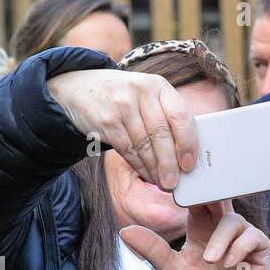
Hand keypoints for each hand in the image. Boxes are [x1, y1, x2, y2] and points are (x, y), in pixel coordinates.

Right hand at [47, 68, 195, 190]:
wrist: (79, 88)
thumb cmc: (125, 98)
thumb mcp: (148, 97)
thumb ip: (167, 117)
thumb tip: (188, 156)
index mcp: (159, 85)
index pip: (181, 115)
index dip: (187, 142)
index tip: (189, 164)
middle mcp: (141, 91)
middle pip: (161, 134)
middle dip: (170, 164)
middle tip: (175, 183)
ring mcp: (121, 105)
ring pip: (144, 145)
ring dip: (155, 169)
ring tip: (163, 183)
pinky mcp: (105, 120)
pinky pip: (128, 150)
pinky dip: (140, 167)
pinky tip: (148, 175)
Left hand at [119, 201, 269, 269]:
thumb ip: (152, 250)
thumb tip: (124, 231)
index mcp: (200, 226)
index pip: (196, 200)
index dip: (190, 192)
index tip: (179, 187)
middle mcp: (222, 225)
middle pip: (219, 199)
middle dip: (210, 198)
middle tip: (200, 200)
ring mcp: (243, 234)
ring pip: (232, 221)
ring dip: (220, 240)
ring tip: (211, 260)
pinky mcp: (260, 246)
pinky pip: (252, 236)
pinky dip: (239, 248)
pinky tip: (229, 263)